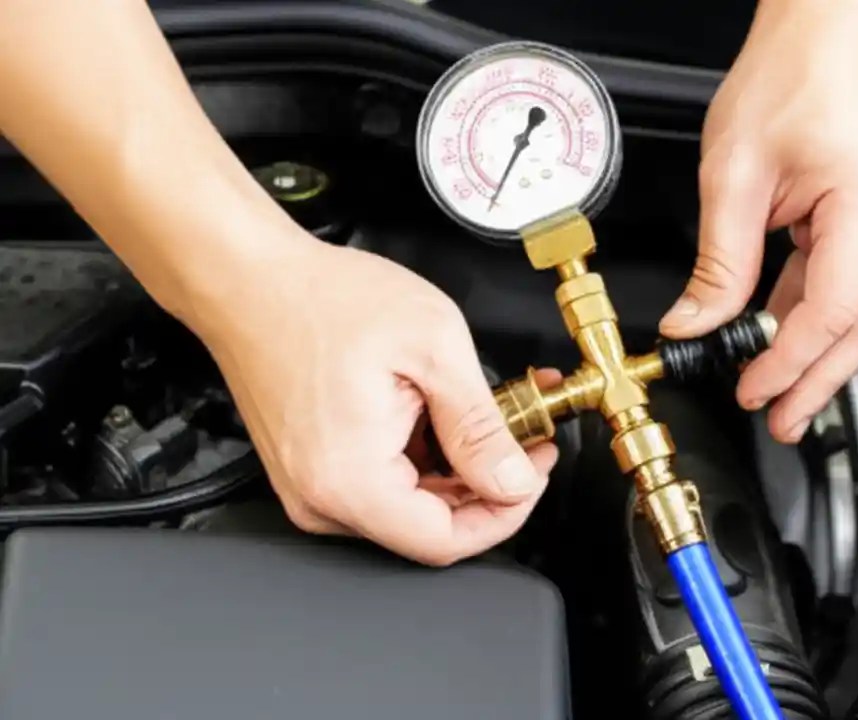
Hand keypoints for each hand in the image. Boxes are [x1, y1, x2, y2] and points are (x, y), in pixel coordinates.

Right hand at [194, 231, 555, 565]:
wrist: (247, 277)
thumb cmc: (319, 299)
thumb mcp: (432, 349)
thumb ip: (480, 426)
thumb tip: (512, 480)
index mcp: (350, 480)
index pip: (446, 541)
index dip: (506, 513)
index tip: (533, 473)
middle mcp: (321, 498)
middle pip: (429, 527)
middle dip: (488, 485)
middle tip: (524, 439)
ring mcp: (311, 486)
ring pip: (409, 505)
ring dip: (459, 467)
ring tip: (492, 416)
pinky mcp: (311, 468)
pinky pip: (381, 482)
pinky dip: (424, 454)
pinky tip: (445, 413)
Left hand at [660, 0, 857, 443]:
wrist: (817, 45)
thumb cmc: (788, 85)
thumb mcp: (732, 176)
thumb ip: (718, 262)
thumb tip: (694, 324)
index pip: (833, 309)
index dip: (792, 360)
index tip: (754, 389)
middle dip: (818, 384)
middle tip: (781, 424)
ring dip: (818, 364)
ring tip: (781, 403)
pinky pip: (842, 291)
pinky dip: (811, 325)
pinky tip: (779, 349)